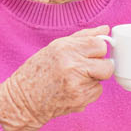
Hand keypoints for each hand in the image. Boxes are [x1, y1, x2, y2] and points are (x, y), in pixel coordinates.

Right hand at [0, 26, 114, 130]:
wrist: (22, 101)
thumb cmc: (38, 71)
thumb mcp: (56, 47)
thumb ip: (83, 37)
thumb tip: (105, 30)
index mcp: (65, 48)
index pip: (100, 45)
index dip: (98, 50)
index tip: (91, 54)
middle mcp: (72, 65)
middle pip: (108, 65)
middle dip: (101, 66)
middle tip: (85, 68)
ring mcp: (77, 84)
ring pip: (103, 79)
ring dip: (93, 79)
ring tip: (73, 79)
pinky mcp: (80, 99)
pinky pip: (97, 92)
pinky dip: (88, 91)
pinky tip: (72, 90)